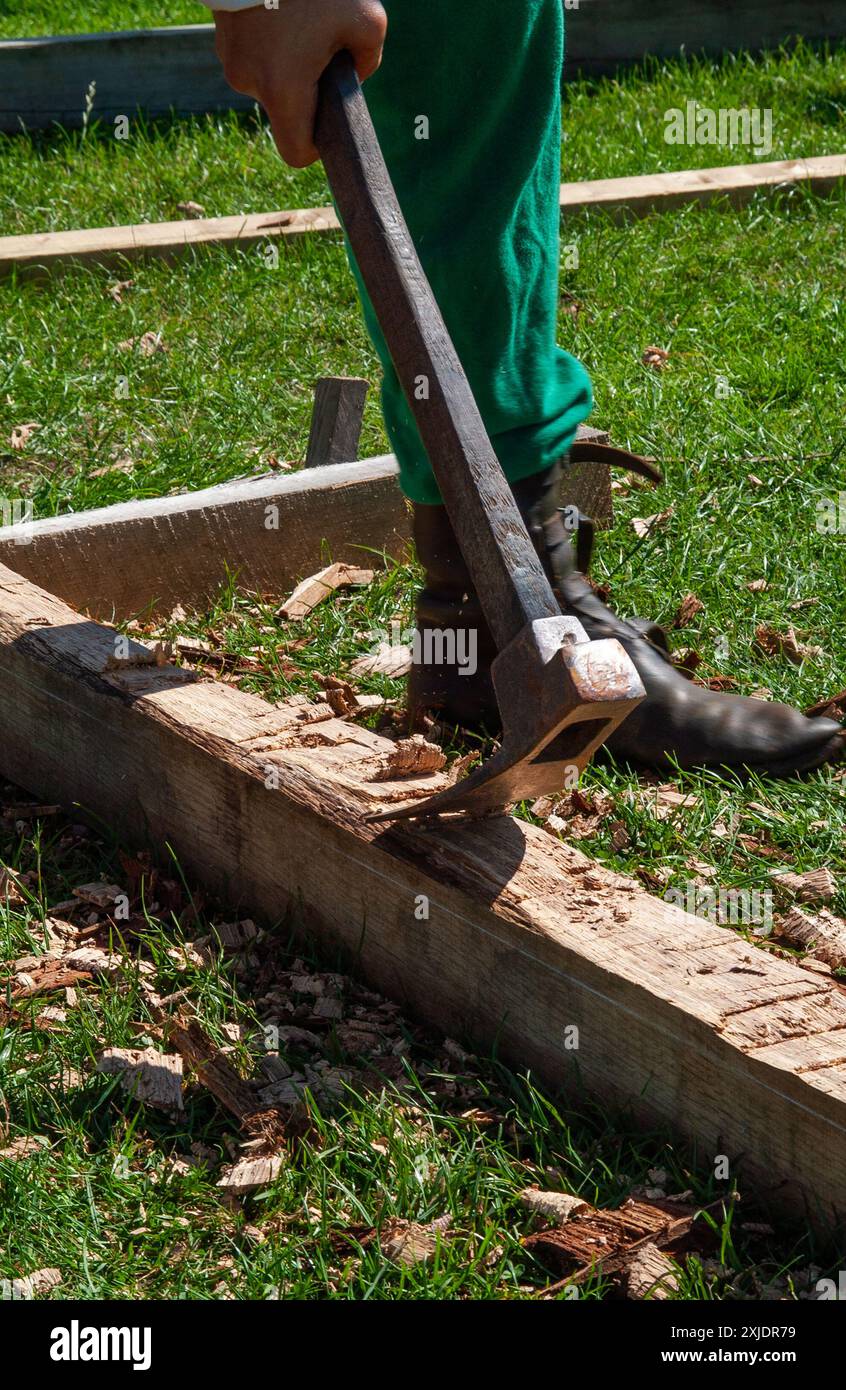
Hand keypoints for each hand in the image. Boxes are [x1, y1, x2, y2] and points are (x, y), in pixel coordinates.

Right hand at [214, 1, 386, 166]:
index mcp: (283, 90)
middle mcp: (250, 83)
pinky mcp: (222, 38)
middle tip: (323, 47)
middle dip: (308, 90)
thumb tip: (356, 75)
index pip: (297, 153)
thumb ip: (370, 59)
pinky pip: (255, 57)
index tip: (328, 120)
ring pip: (270, 82)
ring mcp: (230, 60)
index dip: (317, 145)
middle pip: (286, 111)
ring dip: (289, 64)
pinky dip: (271, 45)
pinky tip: (282, 14)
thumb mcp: (367, 17)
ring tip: (299, 22)